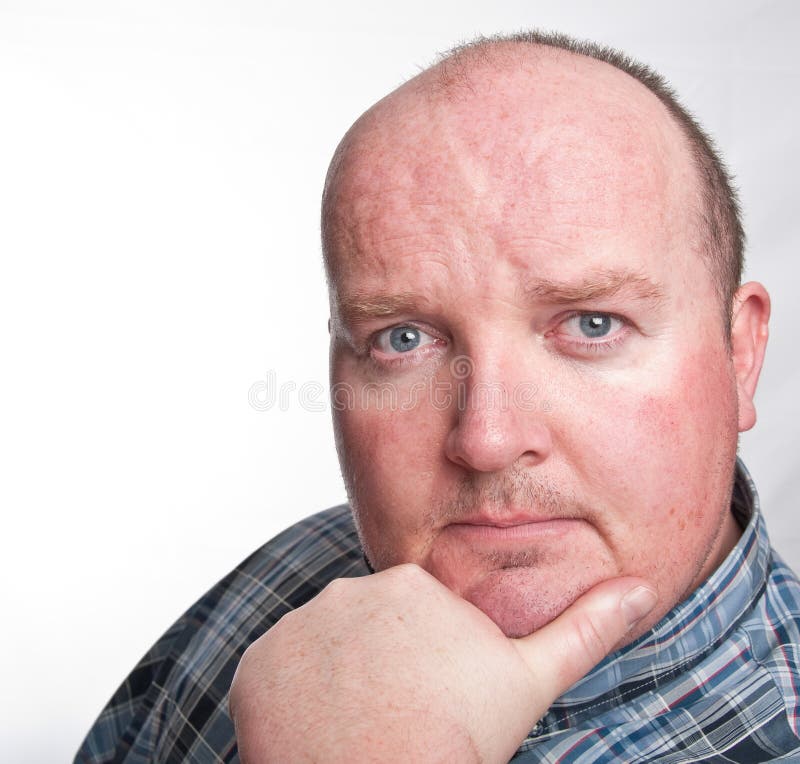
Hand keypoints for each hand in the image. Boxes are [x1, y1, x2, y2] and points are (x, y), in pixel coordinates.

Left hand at [229, 564, 655, 762]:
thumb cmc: (460, 738)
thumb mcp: (531, 680)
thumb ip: (585, 627)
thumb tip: (642, 587)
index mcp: (411, 583)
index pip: (410, 621)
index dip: (423, 666)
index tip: (430, 698)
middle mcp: (348, 589)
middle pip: (363, 633)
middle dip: (379, 670)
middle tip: (397, 718)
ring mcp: (297, 625)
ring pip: (321, 653)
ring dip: (335, 684)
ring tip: (359, 729)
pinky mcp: (257, 662)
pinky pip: (276, 674)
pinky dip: (293, 701)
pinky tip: (318, 732)